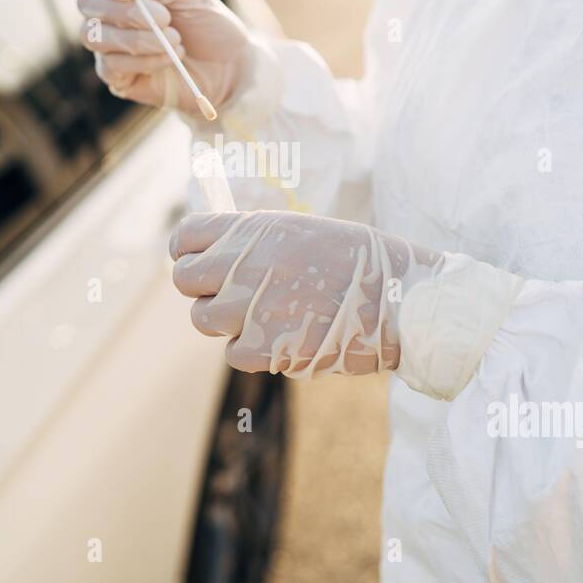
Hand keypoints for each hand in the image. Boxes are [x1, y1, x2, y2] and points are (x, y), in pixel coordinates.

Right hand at [76, 0, 258, 115]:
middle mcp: (106, 9)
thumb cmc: (204, 20)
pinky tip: (169, 57)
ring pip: (94, 36)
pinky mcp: (116, 75)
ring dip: (136, 38)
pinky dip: (143, 60)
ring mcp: (108, 44)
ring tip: (175, 38)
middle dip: (126, 11)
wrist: (229, 64)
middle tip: (165, 17)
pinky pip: (111, 66)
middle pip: (86, 2)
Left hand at [170, 211, 440, 376]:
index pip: (185, 236)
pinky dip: (252, 351)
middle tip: (232, 294)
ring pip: (203, 319)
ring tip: (264, 316)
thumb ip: (253, 241)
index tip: (200, 260)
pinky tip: (283, 337)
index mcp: (252, 229)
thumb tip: (213, 252)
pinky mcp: (265, 347)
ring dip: (226, 321)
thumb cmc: (354, 261)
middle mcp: (244, 264)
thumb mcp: (300, 230)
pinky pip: (232, 353)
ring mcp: (250, 308)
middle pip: (185, 280)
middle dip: (203, 289)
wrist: (397, 298)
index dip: (188, 250)